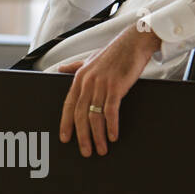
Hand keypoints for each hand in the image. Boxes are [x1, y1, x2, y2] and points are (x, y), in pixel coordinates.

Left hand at [57, 23, 161, 156]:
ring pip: (95, 116)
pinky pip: (111, 111)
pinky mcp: (116, 86)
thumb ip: (75, 67)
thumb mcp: (90, 59)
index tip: (65, 138)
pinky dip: (112, 126)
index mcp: (79, 77)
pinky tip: (113, 136)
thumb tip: (61, 68)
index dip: (66, 123)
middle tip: (85, 151)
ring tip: (101, 149)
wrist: (133, 42)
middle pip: (81, 115)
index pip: (68, 105)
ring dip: (98, 136)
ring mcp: (101, 84)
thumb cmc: (114, 53)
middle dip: (82, 136)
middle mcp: (87, 82)